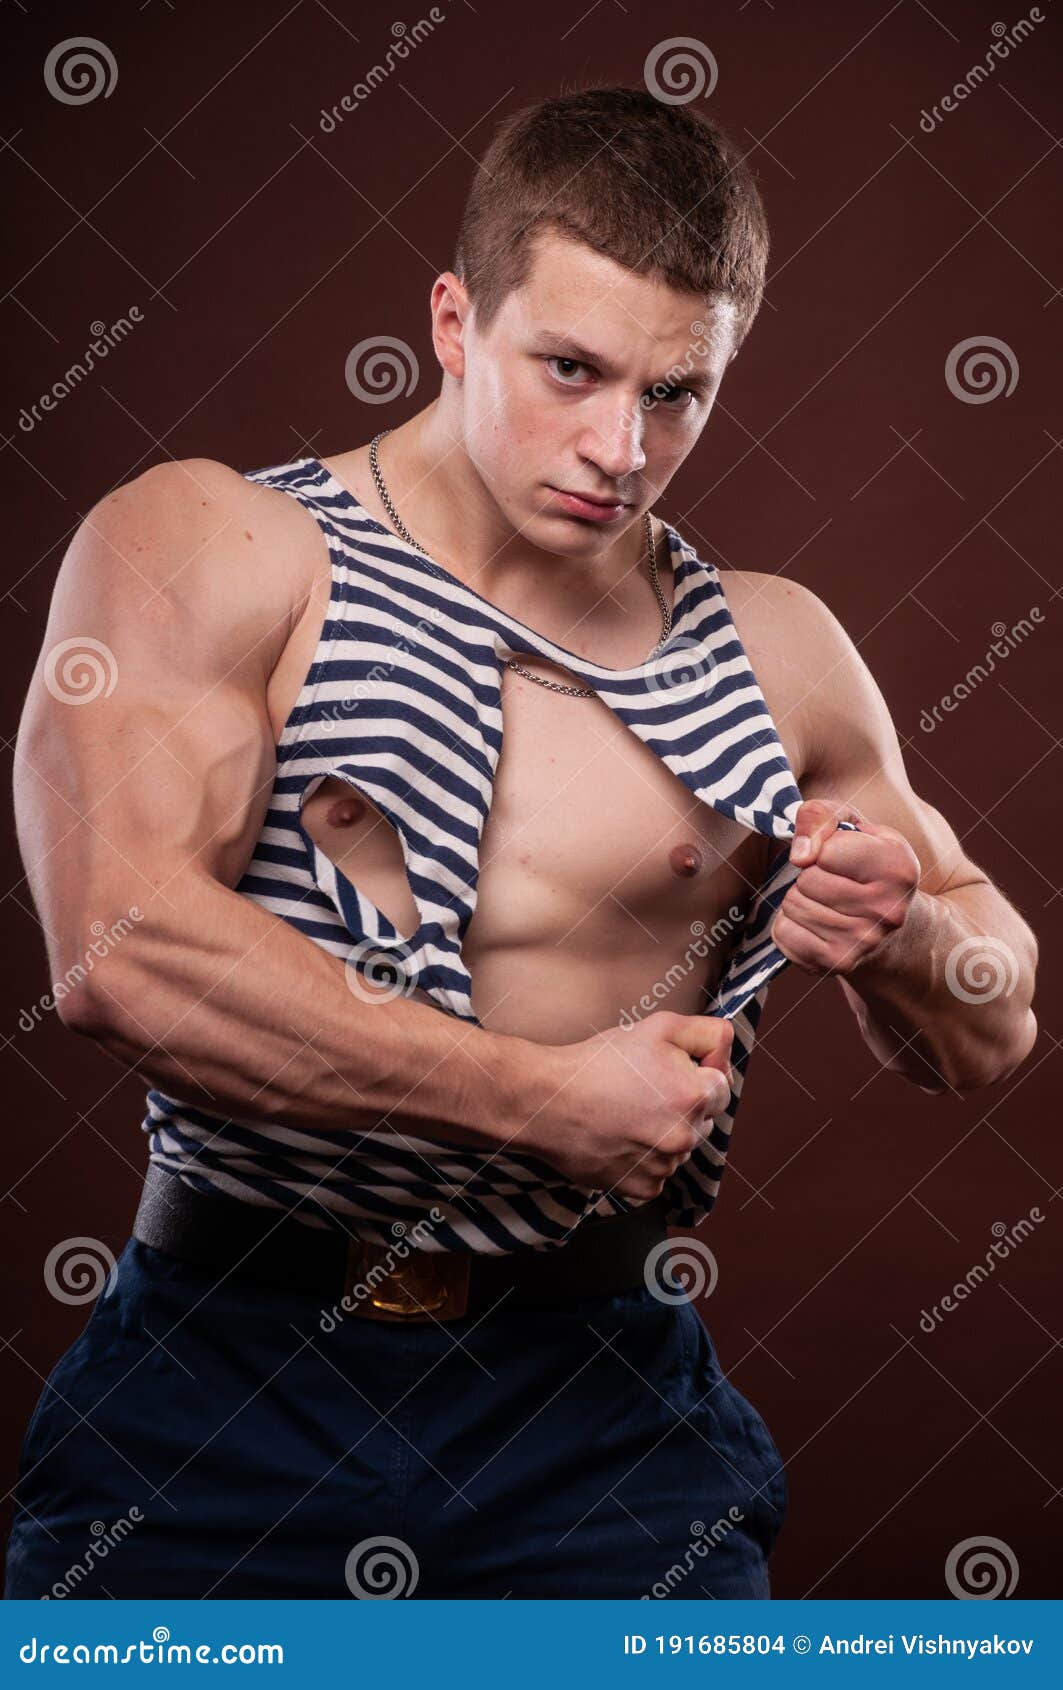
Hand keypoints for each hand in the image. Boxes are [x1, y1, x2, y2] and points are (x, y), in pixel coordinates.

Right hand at [528, 1012, 733, 1202]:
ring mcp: (664, 1167)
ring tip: (627, 1114)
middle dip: (684, 1105)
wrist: (547, 1102)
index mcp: (694, 1096)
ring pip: (680, 1148)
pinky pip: (658, 1174)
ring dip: (665, 1133)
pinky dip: (644, 1160)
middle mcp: (685, 1136)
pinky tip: (620, 1139)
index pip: (721, 1087)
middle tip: (643, 1090)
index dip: (698, 1073)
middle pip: (704, 1119)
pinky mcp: (642, 1189)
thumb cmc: (598, 1063)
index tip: (668, 1071)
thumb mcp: (656, 1028)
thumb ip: (705, 1033)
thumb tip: (728, 1045)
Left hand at [771, 798, 920, 976]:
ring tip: (825, 900)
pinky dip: (789, 924)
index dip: (823, 848)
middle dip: (809, 875)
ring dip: (799, 898)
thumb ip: (821, 816)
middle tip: (830, 880)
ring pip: (793, 905)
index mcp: (896, 868)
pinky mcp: (838, 964)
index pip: (828, 851)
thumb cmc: (865, 865)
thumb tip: (801, 855)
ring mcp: (863, 942)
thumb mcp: (852, 825)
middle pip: (807, 880)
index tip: (838, 855)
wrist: (890, 925)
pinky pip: (784, 934)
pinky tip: (814, 923)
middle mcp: (886, 910)